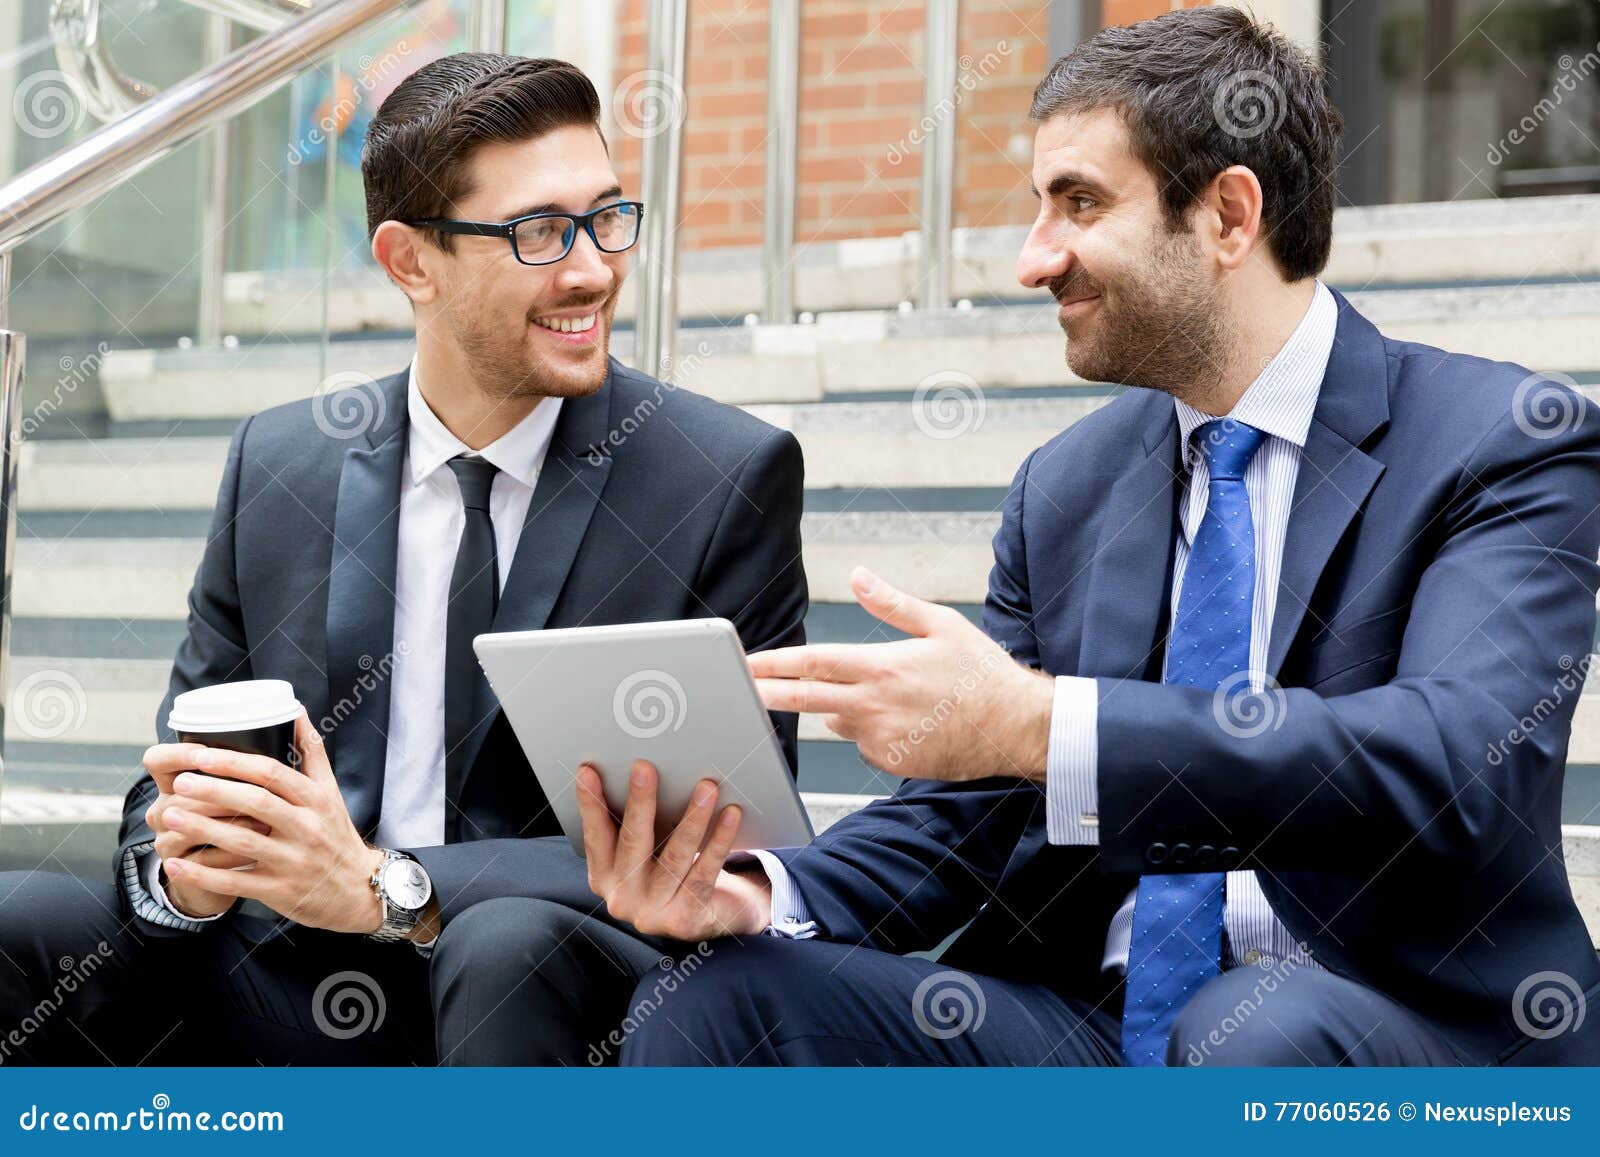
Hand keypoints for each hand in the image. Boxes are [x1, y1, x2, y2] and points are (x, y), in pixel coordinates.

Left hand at [158, 714, 386, 934]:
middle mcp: (307, 828)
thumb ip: (311, 752)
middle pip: (256, 804)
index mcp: (316, 800)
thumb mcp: (331, 792)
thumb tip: (295, 710)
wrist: (359, 889)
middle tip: (179, 782)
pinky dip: (203, 874)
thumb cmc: (336, 834)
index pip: (273, 774)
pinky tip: (176, 864)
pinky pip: (236, 881)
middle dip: (214, 792)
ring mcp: (293, 861)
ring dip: (202, 829)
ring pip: (242, 842)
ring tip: (169, 816)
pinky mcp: (280, 891)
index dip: (235, 764)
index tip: (201, 755)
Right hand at [578, 761, 771, 940]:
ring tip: (707, 787)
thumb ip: (636, 824)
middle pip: (632, 843)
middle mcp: (622, 898)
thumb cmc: (673, 871)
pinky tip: (730, 815)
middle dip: (639, 802)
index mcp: (604, 877)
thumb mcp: (646, 851)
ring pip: (675, 856)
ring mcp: (653, 913)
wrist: (709, 917)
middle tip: (644, 768)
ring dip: (692, 817)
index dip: (591, 804)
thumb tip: (641, 774)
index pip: (595, 836)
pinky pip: (705, 872)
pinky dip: (719, 840)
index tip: (588, 771)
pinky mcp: (685, 919)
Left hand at [751, 566, 1054, 781]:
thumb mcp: (941, 624)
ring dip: (847, 708)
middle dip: (768, 694)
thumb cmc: (982, 672)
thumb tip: (857, 576)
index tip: (746, 663)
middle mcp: (875, 705)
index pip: (814, 663)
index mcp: (883, 667)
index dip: (774, 664)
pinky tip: (910, 722)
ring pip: (840, 721)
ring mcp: (882, 739)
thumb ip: (891, 602)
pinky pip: (866, 744)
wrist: (1016, 726)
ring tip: (898, 698)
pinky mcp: (892, 762)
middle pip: (806, 699)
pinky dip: (874, 732)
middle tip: (738, 690)